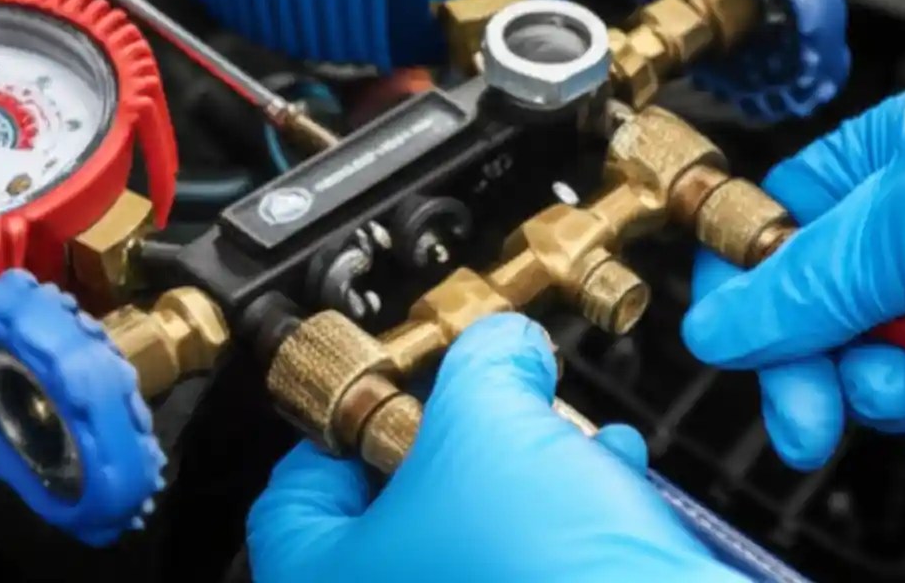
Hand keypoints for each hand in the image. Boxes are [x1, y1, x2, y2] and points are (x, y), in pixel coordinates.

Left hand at [247, 313, 747, 582]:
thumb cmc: (551, 571)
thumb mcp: (494, 420)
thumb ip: (485, 361)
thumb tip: (502, 346)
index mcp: (331, 578)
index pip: (296, 490)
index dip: (340, 426)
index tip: (383, 394)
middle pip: (393, 508)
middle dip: (454, 442)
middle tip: (480, 405)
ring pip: (470, 535)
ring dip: (517, 474)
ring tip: (560, 430)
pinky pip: (526, 562)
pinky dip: (561, 516)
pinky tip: (608, 474)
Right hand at [684, 88, 904, 470]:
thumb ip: (802, 277)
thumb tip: (715, 323)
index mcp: (890, 162)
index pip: (774, 224)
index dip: (746, 284)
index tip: (737, 338)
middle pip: (806, 312)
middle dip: (813, 364)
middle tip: (819, 408)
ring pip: (863, 373)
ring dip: (887, 397)